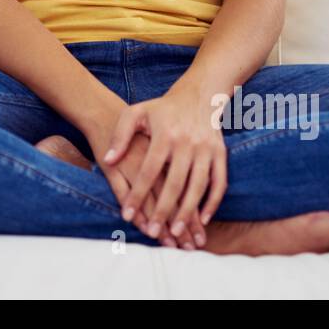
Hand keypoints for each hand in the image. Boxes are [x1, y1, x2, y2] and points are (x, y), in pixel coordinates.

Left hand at [104, 89, 227, 246]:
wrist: (197, 96)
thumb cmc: (161, 109)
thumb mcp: (136, 113)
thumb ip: (120, 136)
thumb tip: (108, 160)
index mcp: (165, 134)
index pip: (149, 170)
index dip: (138, 194)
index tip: (126, 215)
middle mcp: (187, 143)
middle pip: (175, 183)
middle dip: (163, 211)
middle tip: (153, 232)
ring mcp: (206, 149)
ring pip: (198, 186)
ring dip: (188, 212)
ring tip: (176, 232)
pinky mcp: (220, 153)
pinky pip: (220, 182)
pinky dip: (213, 202)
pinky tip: (203, 218)